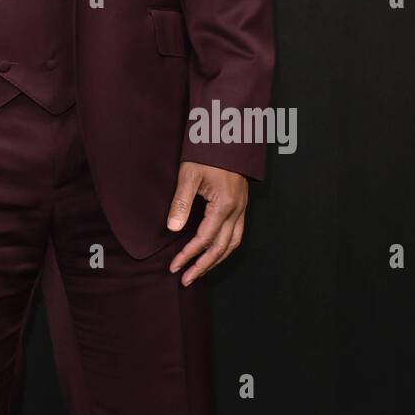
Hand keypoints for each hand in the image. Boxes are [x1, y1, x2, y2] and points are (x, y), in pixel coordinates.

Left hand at [166, 162, 247, 284]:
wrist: (226, 134)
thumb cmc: (206, 152)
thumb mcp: (189, 174)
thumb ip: (181, 203)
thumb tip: (172, 229)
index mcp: (224, 205)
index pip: (204, 239)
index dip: (188, 255)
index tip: (175, 266)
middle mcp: (237, 210)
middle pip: (221, 248)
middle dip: (203, 266)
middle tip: (186, 279)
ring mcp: (242, 208)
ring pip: (233, 244)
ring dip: (216, 260)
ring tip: (199, 271)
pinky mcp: (241, 205)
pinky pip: (236, 234)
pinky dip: (225, 248)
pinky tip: (213, 252)